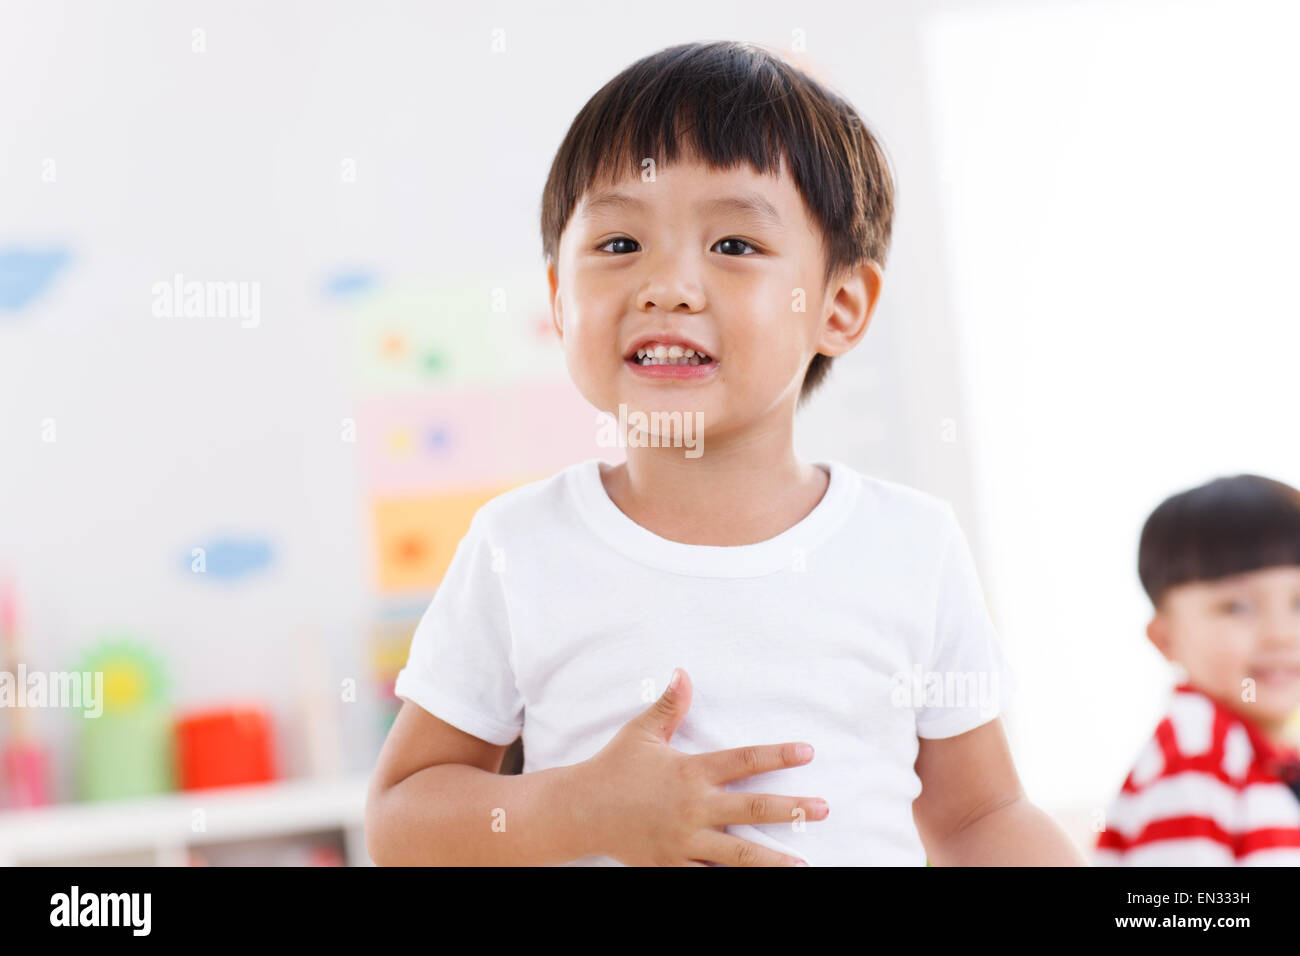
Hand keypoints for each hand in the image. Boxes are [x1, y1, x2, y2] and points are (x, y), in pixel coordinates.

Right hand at [576, 667, 826, 865]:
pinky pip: (708, 876)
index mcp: (690, 773)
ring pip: (737, 855)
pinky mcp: (673, 865)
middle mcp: (693, 808)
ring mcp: (684, 841)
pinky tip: (759, 882)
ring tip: (804, 863)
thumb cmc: (614, 768)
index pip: (742, 760)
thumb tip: (683, 672)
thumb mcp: (642, 733)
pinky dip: (731, 880)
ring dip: (773, 859)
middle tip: (823, 808)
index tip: (807, 751)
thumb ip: (670, 706)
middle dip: (791, 809)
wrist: (580, 811)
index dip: (776, 755)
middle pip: (751, 810)